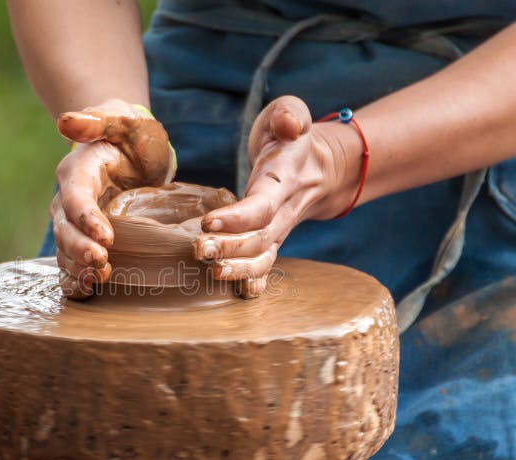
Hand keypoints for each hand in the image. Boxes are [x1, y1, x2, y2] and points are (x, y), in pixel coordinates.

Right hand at [51, 99, 174, 297]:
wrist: (135, 154)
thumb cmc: (134, 136)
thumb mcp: (125, 121)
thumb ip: (101, 119)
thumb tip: (66, 122)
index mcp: (77, 171)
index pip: (75, 196)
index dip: (86, 218)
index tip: (107, 238)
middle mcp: (67, 199)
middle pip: (65, 228)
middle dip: (79, 248)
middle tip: (101, 264)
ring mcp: (72, 223)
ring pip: (65, 249)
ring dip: (77, 267)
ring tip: (98, 281)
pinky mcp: (82, 239)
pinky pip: (70, 263)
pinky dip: (75, 279)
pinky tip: (88, 290)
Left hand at [193, 96, 363, 297]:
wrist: (318, 166)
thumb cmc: (291, 137)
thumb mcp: (291, 111)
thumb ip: (289, 113)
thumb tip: (291, 125)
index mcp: (285, 178)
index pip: (263, 204)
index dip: (238, 218)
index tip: (208, 222)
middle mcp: (284, 209)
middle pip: (261, 238)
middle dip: (229, 248)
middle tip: (197, 250)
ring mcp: (280, 228)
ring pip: (264, 257)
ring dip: (238, 269)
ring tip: (210, 271)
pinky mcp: (271, 239)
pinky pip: (266, 266)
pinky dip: (253, 282)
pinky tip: (234, 292)